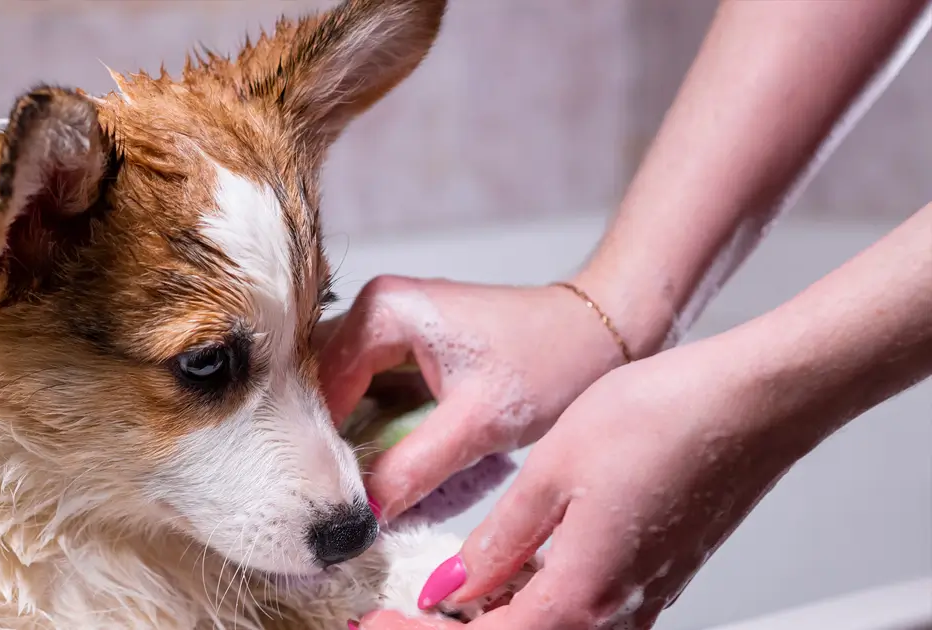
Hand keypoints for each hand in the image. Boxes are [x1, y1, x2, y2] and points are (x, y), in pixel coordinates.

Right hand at [318, 275, 631, 519]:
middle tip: (330, 502)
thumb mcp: (477, 424)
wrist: (601, 334)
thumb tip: (360, 512)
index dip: (320, 448)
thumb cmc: (551, 362)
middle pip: (321, 387)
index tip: (323, 502)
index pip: (322, 388)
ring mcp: (388, 325)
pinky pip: (366, 394)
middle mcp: (374, 307)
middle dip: (325, 444)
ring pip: (340, 393)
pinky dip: (368, 432)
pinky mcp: (404, 347)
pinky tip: (372, 469)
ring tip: (349, 491)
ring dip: (344, 440)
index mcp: (382, 310)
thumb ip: (411, 467)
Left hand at [366, 332, 812, 628]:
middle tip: (388, 617)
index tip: (368, 624)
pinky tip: (506, 581)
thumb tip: (445, 592)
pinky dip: (530, 610)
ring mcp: (640, 601)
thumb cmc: (663, 422)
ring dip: (486, 627)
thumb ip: (498, 545)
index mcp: (580, 597)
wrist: (754, 402)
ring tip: (437, 602)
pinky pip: (580, 616)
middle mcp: (614, 615)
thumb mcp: (553, 473)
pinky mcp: (655, 579)